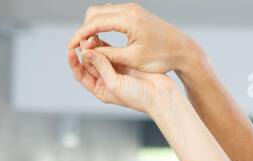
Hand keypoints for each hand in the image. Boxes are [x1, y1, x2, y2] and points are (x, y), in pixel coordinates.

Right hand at [67, 4, 197, 76]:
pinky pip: (111, 15)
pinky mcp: (134, 14)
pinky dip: (102, 26)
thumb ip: (109, 55)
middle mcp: (129, 10)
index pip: (94, 23)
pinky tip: (101, 40)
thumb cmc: (161, 57)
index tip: (70, 47)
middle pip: (94, 13)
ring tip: (90, 47)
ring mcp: (132, 10)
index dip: (79, 36)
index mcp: (128, 19)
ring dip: (92, 27)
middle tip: (80, 48)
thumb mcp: (133, 59)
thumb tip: (88, 53)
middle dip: (84, 30)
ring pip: (102, 13)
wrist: (182, 49)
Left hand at [69, 39, 178, 115]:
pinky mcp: (124, 62)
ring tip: (92, 37)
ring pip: (99, 55)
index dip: (74, 63)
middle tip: (85, 40)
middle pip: (89, 63)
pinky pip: (110, 50)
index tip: (70, 50)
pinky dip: (104, 44)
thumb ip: (101, 67)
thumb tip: (86, 52)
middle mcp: (105, 80)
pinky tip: (100, 36)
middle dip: (85, 51)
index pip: (81, 75)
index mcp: (100, 90)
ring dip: (94, 46)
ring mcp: (115, 70)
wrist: (160, 95)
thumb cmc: (138, 97)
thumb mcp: (114, 84)